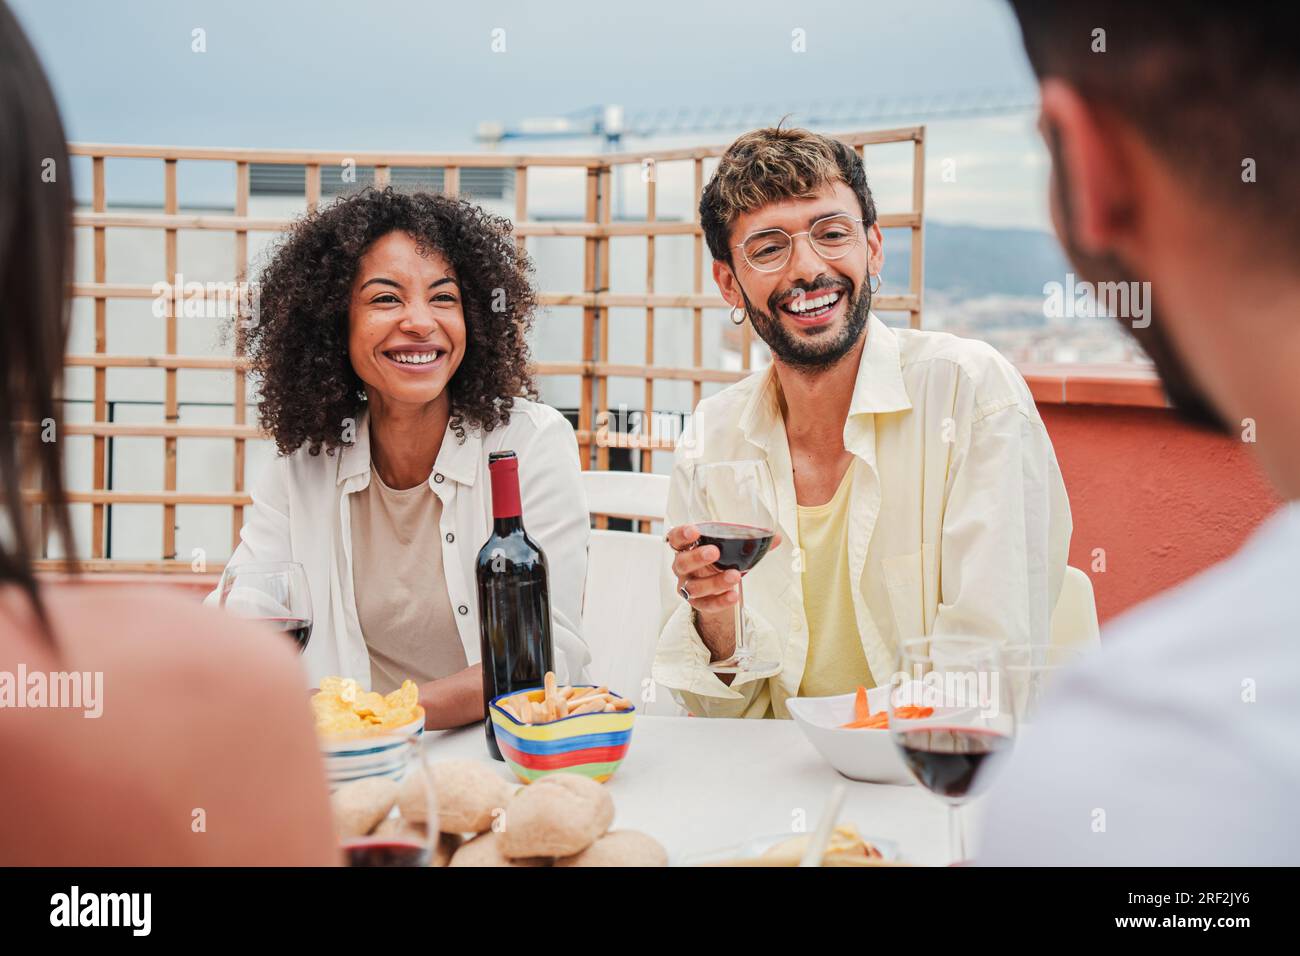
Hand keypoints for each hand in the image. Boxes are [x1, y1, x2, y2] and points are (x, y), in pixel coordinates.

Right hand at [666, 524, 782, 616]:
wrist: (717, 588)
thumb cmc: (720, 560)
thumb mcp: (731, 548)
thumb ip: (751, 541)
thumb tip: (776, 537)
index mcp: (687, 547)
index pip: (676, 538)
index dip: (682, 534)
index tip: (694, 531)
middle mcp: (683, 567)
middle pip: (682, 563)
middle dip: (697, 557)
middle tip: (715, 552)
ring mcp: (688, 586)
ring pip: (695, 586)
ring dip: (714, 581)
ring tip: (735, 576)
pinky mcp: (697, 603)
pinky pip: (706, 604)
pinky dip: (720, 601)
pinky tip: (734, 597)